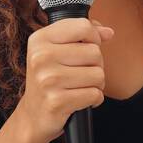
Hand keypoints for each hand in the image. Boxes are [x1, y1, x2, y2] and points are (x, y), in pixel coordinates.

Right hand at [13, 17, 114, 142]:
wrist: (33, 116)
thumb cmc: (50, 80)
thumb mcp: (57, 51)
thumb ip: (82, 35)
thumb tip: (108, 32)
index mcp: (39, 40)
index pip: (83, 26)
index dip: (94, 38)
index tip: (87, 48)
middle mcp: (41, 57)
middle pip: (95, 52)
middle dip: (95, 65)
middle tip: (80, 75)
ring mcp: (48, 80)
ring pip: (98, 75)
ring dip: (96, 84)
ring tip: (79, 87)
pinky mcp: (57, 101)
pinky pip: (95, 94)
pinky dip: (94, 99)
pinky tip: (79, 100)